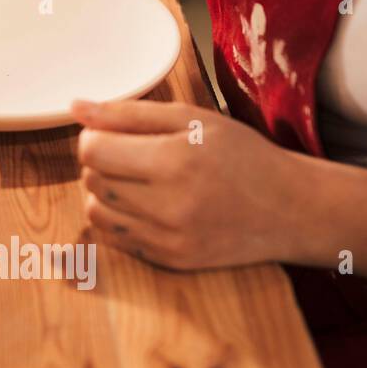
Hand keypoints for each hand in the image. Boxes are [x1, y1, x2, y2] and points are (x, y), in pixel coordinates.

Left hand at [73, 99, 311, 270]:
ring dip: (104, 191)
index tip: (111, 134)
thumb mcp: (192, 119)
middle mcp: (170, 205)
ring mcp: (169, 238)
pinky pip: (115, 237)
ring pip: (96, 210)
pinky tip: (144, 204)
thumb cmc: (242, 155)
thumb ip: (128, 113)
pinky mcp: (170, 260)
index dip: (94, 137)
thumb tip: (75, 107)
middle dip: (99, 162)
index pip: (92, 150)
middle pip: (91, 179)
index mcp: (176, 161)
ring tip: (136, 180)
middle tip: (129, 155)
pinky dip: (118, 217)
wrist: (291, 209)